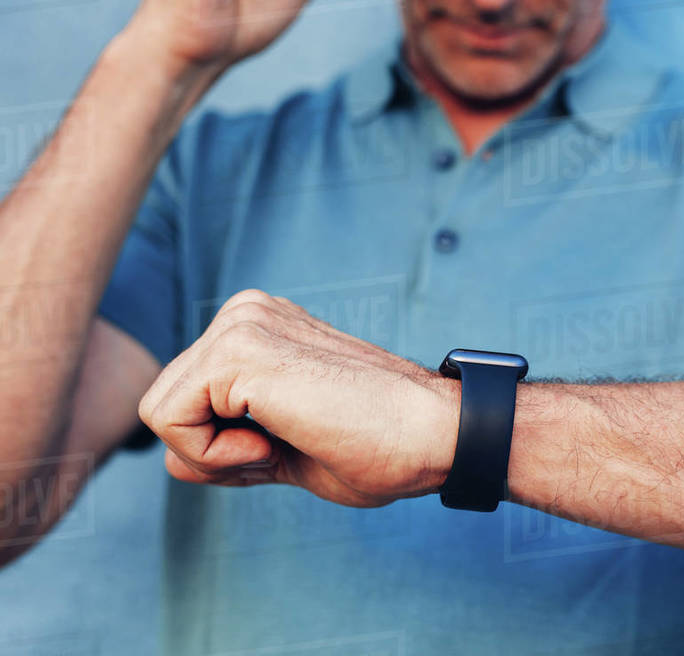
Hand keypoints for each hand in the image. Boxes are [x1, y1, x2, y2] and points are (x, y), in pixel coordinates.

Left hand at [137, 289, 460, 506]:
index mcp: (259, 327)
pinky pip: (169, 421)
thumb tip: (172, 459)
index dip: (222, 449)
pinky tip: (274, 442)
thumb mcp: (287, 449)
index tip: (287, 445)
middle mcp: (245, 313)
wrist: (433, 434)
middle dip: (212, 451)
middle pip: (167, 405)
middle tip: (283, 448)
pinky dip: (213, 455)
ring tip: (282, 441)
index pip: (187, 399)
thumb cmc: (379, 444)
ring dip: (214, 454)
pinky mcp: (237, 351)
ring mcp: (240, 325)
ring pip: (161, 413)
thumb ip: (230, 445)